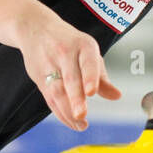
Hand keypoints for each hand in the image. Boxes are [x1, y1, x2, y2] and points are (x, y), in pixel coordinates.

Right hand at [16, 13, 121, 130]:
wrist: (36, 28)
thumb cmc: (69, 43)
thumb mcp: (89, 53)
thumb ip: (102, 77)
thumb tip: (116, 96)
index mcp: (83, 45)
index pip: (87, 62)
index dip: (90, 77)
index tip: (92, 92)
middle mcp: (65, 53)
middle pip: (70, 79)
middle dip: (76, 98)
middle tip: (82, 115)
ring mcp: (50, 64)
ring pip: (57, 90)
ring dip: (67, 111)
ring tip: (80, 124)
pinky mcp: (38, 76)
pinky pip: (49, 97)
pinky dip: (60, 112)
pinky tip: (71, 122)